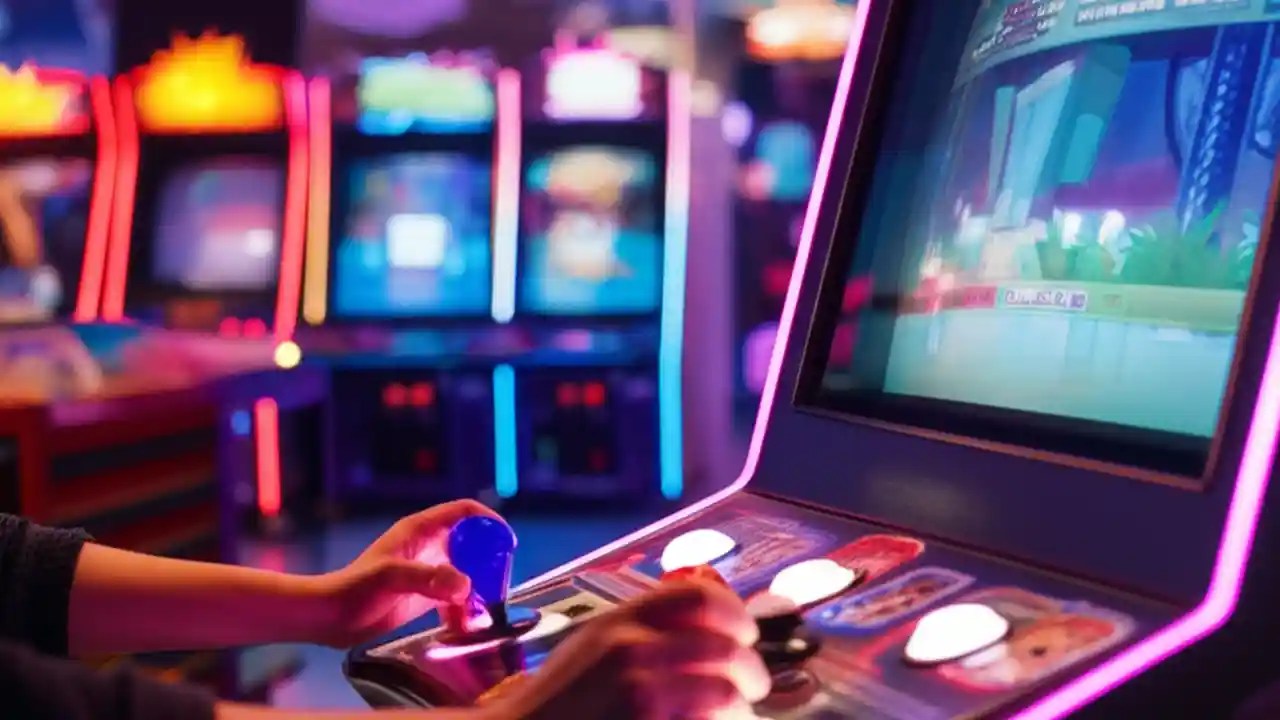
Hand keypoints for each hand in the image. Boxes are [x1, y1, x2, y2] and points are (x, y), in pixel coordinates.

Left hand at [312, 500, 508, 647]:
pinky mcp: (425, 594)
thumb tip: (466, 585)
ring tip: (483, 610)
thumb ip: (428, 578)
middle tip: (499, 583)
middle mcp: (428, 546)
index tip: (506, 541)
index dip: (488, 520)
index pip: (463, 512)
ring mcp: (428, 570)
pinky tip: (464, 625)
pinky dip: (463, 608)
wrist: (329, 618)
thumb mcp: (391, 578)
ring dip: (478, 589)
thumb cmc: (355, 589)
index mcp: (420, 530)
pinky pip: (455, 596)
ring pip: (466, 571)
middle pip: (472, 543)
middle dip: (488, 561)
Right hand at [488, 580, 770, 719]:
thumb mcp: (591, 650)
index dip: (736, 615)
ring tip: (740, 717)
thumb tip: (707, 633)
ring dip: (742, 708)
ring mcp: (640, 692)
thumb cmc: (556, 706)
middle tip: (755, 688)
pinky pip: (711, 719)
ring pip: (726, 691)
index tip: (747, 634)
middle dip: (752, 671)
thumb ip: (639, 634)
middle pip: (724, 646)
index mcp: (618, 621)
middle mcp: (631, 648)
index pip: (698, 598)